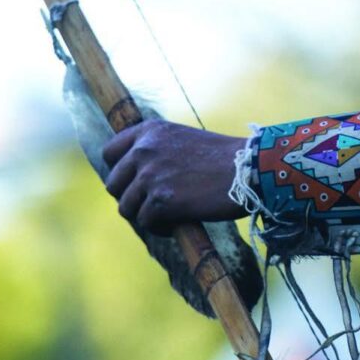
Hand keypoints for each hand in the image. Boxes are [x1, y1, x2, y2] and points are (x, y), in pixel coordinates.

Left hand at [102, 119, 245, 234]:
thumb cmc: (223, 158)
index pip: (110, 152)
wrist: (248, 170)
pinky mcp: (160, 201)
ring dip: (144, 215)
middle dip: (130, 197)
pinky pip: (145, 223)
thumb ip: (157, 150)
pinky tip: (177, 224)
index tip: (133, 182)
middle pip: (113, 184)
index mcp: (149, 131)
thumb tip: (135, 177)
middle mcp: (144, 150)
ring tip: (167, 217)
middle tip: (152, 205)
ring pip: (126, 207)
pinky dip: (159, 228)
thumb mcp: (183, 140)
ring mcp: (150, 175)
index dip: (119, 171)